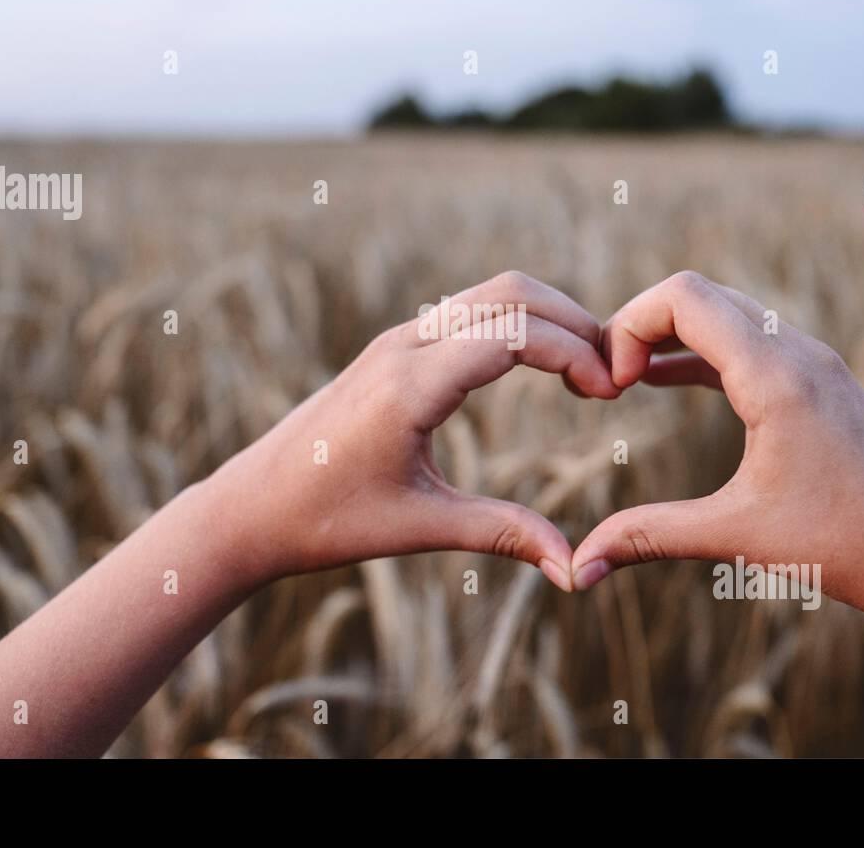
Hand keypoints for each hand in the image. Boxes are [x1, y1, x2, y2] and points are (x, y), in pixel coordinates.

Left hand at [208, 271, 618, 590]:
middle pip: (511, 292)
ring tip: (587, 368)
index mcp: (411, 383)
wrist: (250, 507)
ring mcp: (395, 341)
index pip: (516, 332)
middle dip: (574, 320)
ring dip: (546, 317)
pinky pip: (467, 312)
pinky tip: (539, 365)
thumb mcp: (421, 526)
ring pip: (490, 294)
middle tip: (613, 373)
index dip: (575, 352)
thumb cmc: (327, 520)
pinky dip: (516, 323)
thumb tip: (574, 570)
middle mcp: (403, 345)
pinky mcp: (392, 349)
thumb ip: (503, 535)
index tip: (610, 392)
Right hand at [570, 271, 863, 626]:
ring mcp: (812, 361)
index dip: (629, 326)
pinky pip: (745, 340)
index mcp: (775, 374)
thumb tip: (577, 569)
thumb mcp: (737, 535)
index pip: (683, 296)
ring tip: (624, 379)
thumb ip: (649, 537)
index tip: (612, 388)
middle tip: (605, 380)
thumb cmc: (846, 546)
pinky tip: (662, 381)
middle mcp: (797, 351)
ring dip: (669, 335)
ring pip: (724, 312)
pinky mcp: (818, 381)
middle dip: (639, 325)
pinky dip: (697, 351)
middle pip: (698, 293)